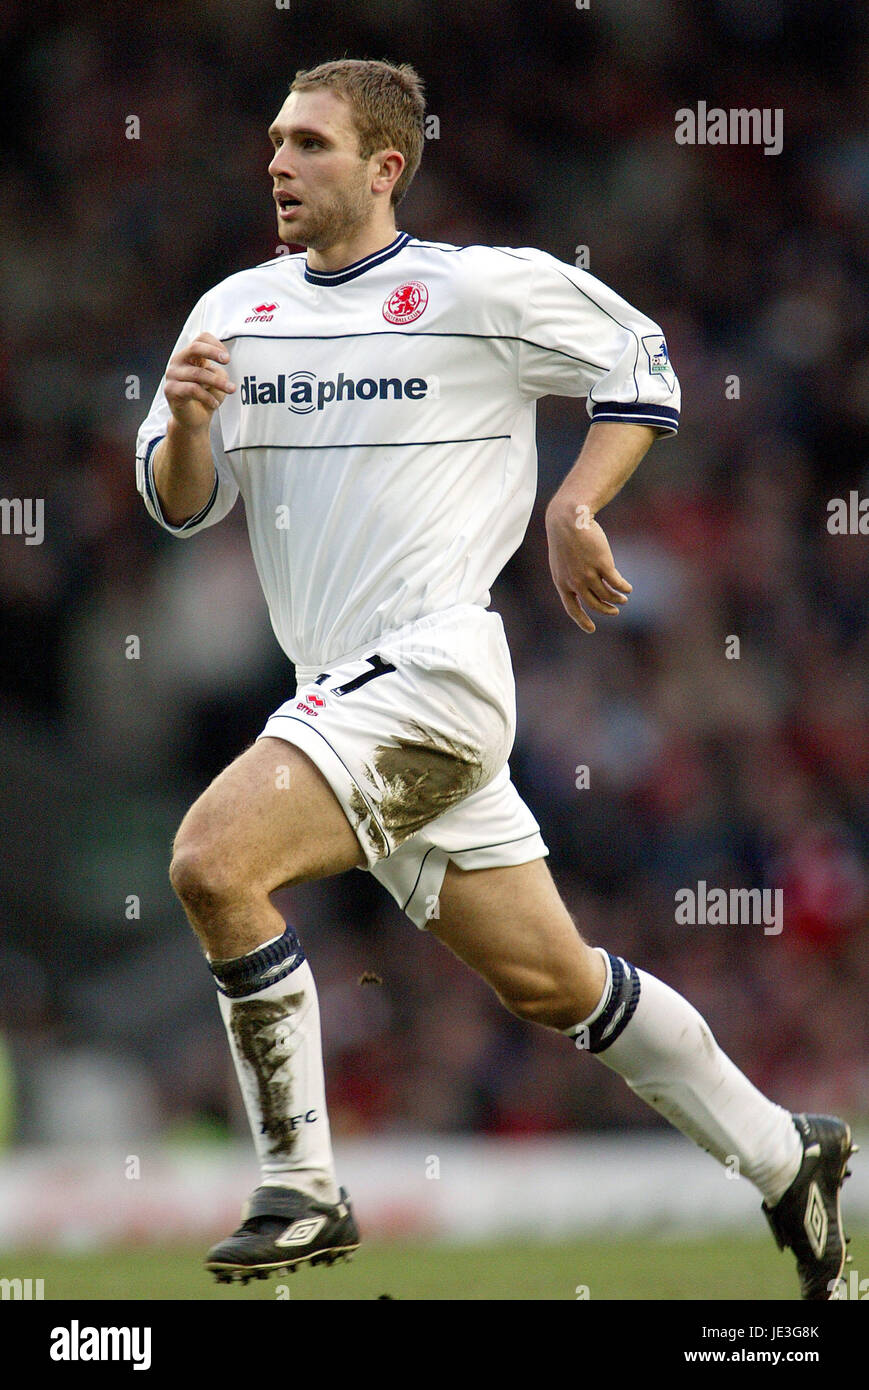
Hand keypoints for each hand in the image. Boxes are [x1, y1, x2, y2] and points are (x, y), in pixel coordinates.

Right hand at [164, 332, 235, 431]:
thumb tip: (217, 372)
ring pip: (197, 373)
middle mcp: (178, 361)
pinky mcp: (170, 390)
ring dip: (218, 382)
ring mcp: (172, 375)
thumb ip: (217, 370)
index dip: (215, 344)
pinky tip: (215, 404)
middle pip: (195, 348)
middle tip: (227, 361)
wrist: (193, 420)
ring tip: (231, 389)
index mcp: (190, 355)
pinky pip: (192, 390)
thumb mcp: (216, 380)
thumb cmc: (206, 397)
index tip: (227, 358)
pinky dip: (207, 397)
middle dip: (213, 352)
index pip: (201, 338)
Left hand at [545, 503, 631, 633]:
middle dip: (605, 610)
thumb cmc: (564, 538)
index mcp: (562, 583)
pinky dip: (623, 588)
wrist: (568, 520)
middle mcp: (575, 582)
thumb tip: (583, 588)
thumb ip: (570, 576)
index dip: (582, 620)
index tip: (591, 629)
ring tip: (623, 599)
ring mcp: (589, 574)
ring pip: (607, 595)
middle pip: (593, 603)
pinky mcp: (603, 564)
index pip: (572, 608)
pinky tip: (627, 588)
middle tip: (614, 612)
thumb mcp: (561, 561)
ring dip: (617, 599)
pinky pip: (616, 583)